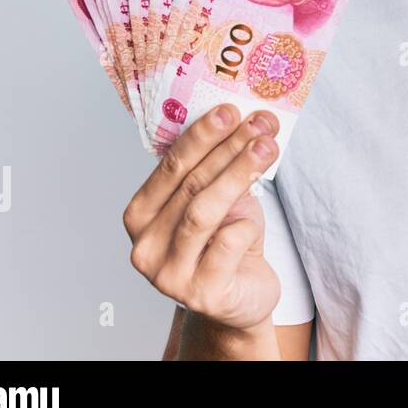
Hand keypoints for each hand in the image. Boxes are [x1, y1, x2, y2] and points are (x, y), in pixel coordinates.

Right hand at [123, 104, 281, 331]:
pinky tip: (253, 222)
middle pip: (190, 185)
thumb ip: (216, 169)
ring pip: (203, 212)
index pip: (170, 167)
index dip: (201, 136)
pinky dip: (245, 225)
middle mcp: (145, 247)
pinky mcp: (201, 294)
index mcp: (140, 215)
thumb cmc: (227, 241)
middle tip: (259, 124)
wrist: (243, 298)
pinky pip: (227, 244)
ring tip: (267, 148)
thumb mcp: (219, 199)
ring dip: (238, 173)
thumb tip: (246, 120)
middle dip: (228, 148)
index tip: (230, 110)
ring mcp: (169, 274)